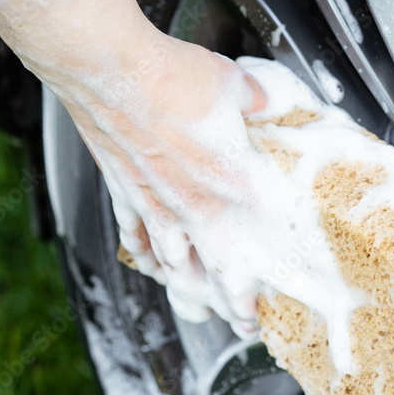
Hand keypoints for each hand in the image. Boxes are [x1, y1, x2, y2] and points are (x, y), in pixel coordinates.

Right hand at [60, 29, 272, 335]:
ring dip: (191, 291)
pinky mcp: (124, 190)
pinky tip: (153, 268)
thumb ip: (259, 103)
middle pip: (217, 270)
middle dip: (234, 305)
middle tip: (247, 326)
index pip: (260, 246)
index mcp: (230, 186)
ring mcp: (155, 202)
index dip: (273, 281)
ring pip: (176, 262)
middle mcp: (192, 204)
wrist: (109, 68)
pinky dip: (146, 257)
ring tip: (202, 313)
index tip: (285, 300)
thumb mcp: (239, 88)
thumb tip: (267, 105)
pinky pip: (137, 236)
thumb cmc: (171, 78)